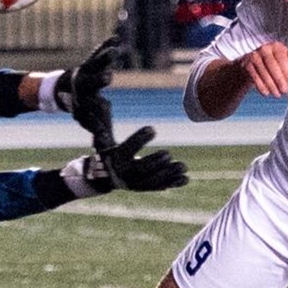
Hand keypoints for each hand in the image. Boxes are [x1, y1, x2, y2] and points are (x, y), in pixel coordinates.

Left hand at [56, 36, 120, 139]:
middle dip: (99, 80)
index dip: (99, 117)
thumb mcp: (89, 122)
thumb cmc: (82, 109)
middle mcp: (85, 87)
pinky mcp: (91, 61)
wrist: (64, 90)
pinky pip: (99, 52)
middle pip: (92, 83)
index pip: (92, 111)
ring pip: (95, 64)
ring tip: (114, 50)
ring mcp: (87, 72)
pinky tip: (116, 37)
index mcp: (85, 104)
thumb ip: (99, 134)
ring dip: (104, 57)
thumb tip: (107, 149)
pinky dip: (106, 44)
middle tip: (109, 77)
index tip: (105, 124)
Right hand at [60, 126, 188, 195]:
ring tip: (184, 167)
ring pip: (151, 181)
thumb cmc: (104, 151)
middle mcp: (124, 172)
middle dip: (154, 163)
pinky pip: (158, 187)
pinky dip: (172, 183)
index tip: (153, 128)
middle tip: (168, 154)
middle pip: (140, 170)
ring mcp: (134, 183)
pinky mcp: (143, 187)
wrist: (101, 177)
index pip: (126, 148)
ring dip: (168, 175)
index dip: (139, 139)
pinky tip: (186, 179)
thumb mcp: (101, 136)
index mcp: (114, 158)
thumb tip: (101, 100)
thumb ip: (103, 120)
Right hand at [237, 42, 287, 97]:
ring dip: (271, 85)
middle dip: (279, 80)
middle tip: (284, 90)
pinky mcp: (247, 64)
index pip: (282, 59)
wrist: (255, 60)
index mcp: (276, 46)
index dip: (287, 72)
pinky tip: (266, 93)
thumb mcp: (284, 56)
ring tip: (277, 94)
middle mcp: (264, 48)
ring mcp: (254, 56)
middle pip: (272, 65)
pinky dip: (261, 86)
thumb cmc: (274, 59)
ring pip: (263, 72)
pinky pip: (255, 77)